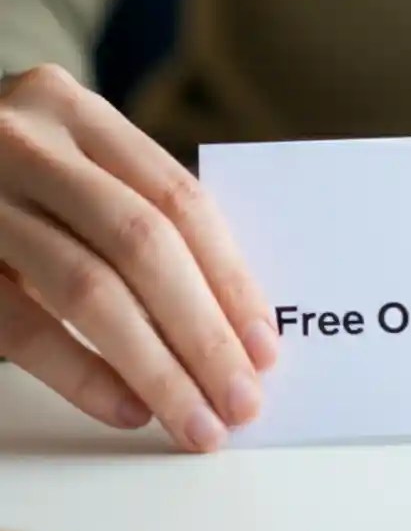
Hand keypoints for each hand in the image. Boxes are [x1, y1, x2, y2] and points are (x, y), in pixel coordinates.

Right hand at [0, 65, 276, 451]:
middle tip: (242, 398)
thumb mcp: (69, 167)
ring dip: (155, 366)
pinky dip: (82, 373)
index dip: (230, 278)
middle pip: (141, 244)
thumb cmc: (10, 178)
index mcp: (74, 111)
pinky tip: (128, 407)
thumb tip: (233, 320)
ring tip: (196, 418)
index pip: (179, 199)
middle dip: (204, 333)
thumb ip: (136, 214)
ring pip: (87, 289)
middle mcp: (24, 143)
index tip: (265, 346)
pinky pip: (21, 326)